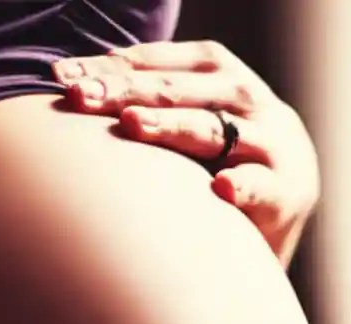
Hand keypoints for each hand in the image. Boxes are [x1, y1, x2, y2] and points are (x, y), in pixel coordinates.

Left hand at [54, 41, 319, 266]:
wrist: (280, 231)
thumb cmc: (224, 174)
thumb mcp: (196, 130)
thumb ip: (155, 102)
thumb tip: (79, 73)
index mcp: (232, 81)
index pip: (170, 65)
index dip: (118, 66)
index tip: (63, 76)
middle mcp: (258, 106)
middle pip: (189, 91)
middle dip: (131, 90)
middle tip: (81, 96)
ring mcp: (277, 149)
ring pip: (220, 131)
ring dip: (174, 126)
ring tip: (132, 124)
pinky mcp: (287, 196)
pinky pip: (261, 188)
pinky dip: (241, 186)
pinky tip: (219, 188)